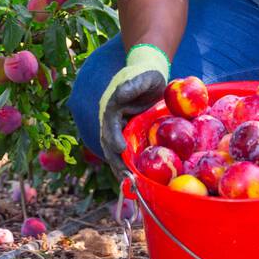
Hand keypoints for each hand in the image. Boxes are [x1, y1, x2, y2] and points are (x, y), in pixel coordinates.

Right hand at [97, 44, 169, 178]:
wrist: (150, 76)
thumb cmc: (148, 74)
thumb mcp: (145, 76)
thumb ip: (134, 84)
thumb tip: (120, 95)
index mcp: (113, 104)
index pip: (110, 122)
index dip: (113, 136)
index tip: (120, 147)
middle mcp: (112, 118)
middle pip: (108, 140)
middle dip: (115, 158)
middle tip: (124, 175)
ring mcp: (118, 127)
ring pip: (114, 149)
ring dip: (119, 166)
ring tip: (128, 183)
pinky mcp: (127, 133)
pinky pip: (124, 150)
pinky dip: (126, 164)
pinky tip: (133, 180)